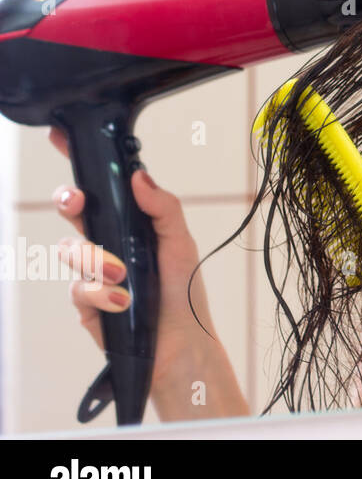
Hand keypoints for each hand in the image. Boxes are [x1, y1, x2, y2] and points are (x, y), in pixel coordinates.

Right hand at [49, 127, 228, 399]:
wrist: (182, 342)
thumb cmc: (183, 291)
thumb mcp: (181, 243)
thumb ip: (162, 208)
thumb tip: (138, 176)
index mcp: (130, 223)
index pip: (101, 189)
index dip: (79, 163)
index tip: (61, 136)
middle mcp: (108, 243)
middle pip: (73, 212)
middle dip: (68, 201)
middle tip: (76, 201)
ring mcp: (94, 272)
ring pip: (72, 251)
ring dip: (96, 260)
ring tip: (124, 275)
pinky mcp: (86, 303)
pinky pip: (79, 289)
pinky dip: (101, 294)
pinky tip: (122, 301)